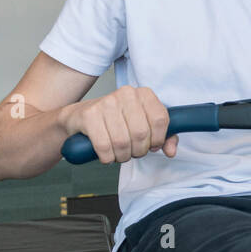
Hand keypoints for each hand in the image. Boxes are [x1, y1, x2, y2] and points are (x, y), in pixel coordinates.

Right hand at [59, 85, 176, 163]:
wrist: (80, 117)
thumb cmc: (116, 122)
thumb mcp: (143, 124)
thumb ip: (163, 137)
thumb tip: (171, 151)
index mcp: (143, 94)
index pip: (160, 119)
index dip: (158, 139)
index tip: (152, 145)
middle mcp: (126, 94)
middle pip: (141, 133)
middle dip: (138, 150)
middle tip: (132, 151)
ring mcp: (106, 103)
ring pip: (122, 142)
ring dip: (122, 156)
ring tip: (120, 153)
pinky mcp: (89, 116)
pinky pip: (104, 146)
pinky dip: (107, 157)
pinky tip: (107, 154)